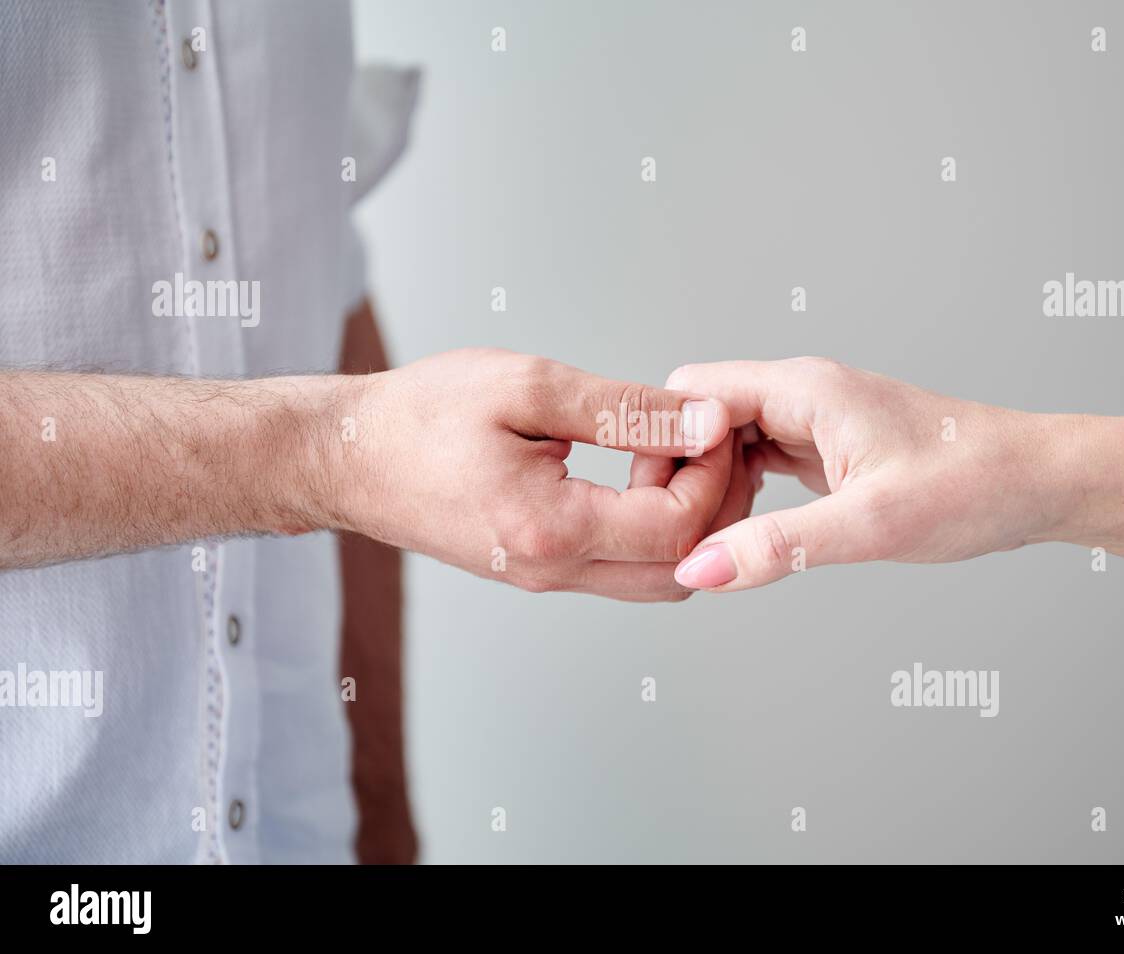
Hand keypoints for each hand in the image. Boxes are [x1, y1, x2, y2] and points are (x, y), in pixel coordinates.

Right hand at [331, 348, 742, 600]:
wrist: (346, 457)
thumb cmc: (420, 416)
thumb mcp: (528, 388)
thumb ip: (626, 412)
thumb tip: (704, 420)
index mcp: (551, 529)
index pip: (678, 526)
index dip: (711, 472)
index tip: (705, 420)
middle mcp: (554, 571)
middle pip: (681, 570)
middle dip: (715, 508)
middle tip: (706, 443)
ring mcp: (546, 578)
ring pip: (656, 578)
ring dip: (685, 521)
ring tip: (672, 452)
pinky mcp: (539, 569)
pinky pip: (621, 567)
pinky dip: (651, 526)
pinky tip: (639, 469)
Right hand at [666, 358, 1055, 590]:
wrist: (1042, 483)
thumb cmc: (976, 484)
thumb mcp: (870, 525)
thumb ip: (777, 546)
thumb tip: (697, 569)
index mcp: (805, 388)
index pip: (690, 395)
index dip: (663, 448)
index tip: (660, 509)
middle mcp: (803, 395)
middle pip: (701, 419)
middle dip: (682, 475)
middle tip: (685, 538)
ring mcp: (815, 422)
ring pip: (727, 445)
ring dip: (712, 490)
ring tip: (713, 544)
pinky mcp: (829, 451)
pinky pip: (760, 464)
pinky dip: (742, 498)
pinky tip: (747, 536)